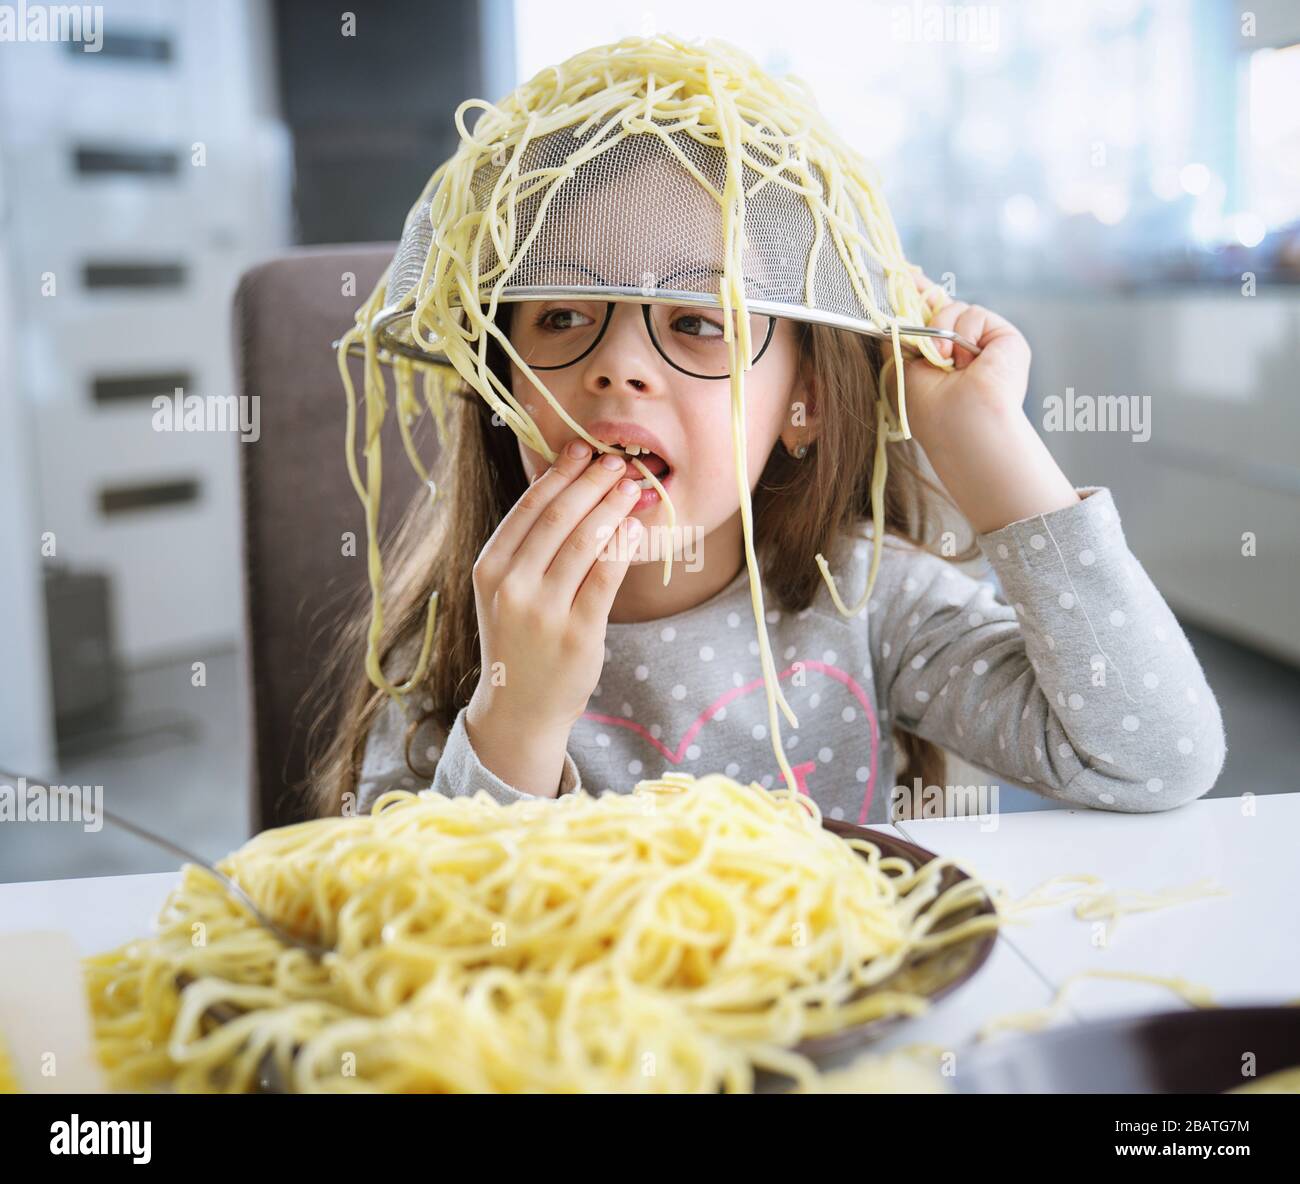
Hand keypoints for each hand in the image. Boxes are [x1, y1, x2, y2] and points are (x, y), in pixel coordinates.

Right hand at [469, 439, 642, 733]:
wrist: (519, 706)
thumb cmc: (519, 640)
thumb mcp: (505, 590)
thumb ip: (529, 545)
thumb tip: (570, 486)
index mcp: (489, 567)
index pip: (529, 506)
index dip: (561, 472)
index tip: (584, 449)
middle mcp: (512, 585)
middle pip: (559, 517)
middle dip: (592, 482)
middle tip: (618, 461)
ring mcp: (544, 611)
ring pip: (585, 542)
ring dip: (613, 506)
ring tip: (633, 486)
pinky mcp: (578, 632)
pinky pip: (606, 577)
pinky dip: (623, 545)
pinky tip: (635, 526)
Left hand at [898, 267, 1031, 442]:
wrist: (965, 425)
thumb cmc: (929, 409)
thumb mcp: (901, 366)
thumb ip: (898, 334)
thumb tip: (894, 304)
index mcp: (937, 357)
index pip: (927, 317)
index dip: (916, 295)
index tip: (904, 274)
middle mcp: (961, 348)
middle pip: (941, 305)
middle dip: (923, 302)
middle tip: (912, 304)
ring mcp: (983, 343)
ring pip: (954, 308)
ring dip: (942, 330)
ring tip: (945, 360)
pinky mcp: (1004, 337)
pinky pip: (974, 314)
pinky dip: (965, 332)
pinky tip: (967, 359)